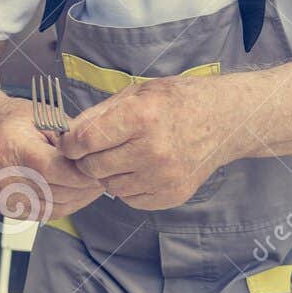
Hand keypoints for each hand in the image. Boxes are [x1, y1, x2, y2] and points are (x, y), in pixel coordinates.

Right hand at [0, 99, 103, 221]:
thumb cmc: (17, 120)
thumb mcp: (45, 117)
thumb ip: (70, 138)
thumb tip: (95, 158)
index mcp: (11, 147)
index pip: (52, 169)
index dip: (81, 173)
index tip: (100, 168)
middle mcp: (4, 176)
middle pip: (56, 191)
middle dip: (85, 186)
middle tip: (105, 177)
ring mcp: (4, 196)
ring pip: (55, 207)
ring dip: (79, 198)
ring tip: (94, 185)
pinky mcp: (8, 208)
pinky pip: (47, 214)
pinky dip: (66, 205)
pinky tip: (77, 192)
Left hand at [60, 78, 228, 209]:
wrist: (224, 120)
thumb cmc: (177, 101)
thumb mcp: (137, 93)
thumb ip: (99, 115)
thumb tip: (67, 137)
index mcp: (141, 117)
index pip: (85, 141)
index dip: (71, 143)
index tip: (71, 143)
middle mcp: (153, 150)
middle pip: (93, 167)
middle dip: (88, 159)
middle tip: (97, 149)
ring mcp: (164, 176)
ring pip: (110, 186)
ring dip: (110, 174)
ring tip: (125, 156)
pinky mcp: (172, 194)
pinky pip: (131, 199)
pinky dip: (129, 186)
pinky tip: (141, 168)